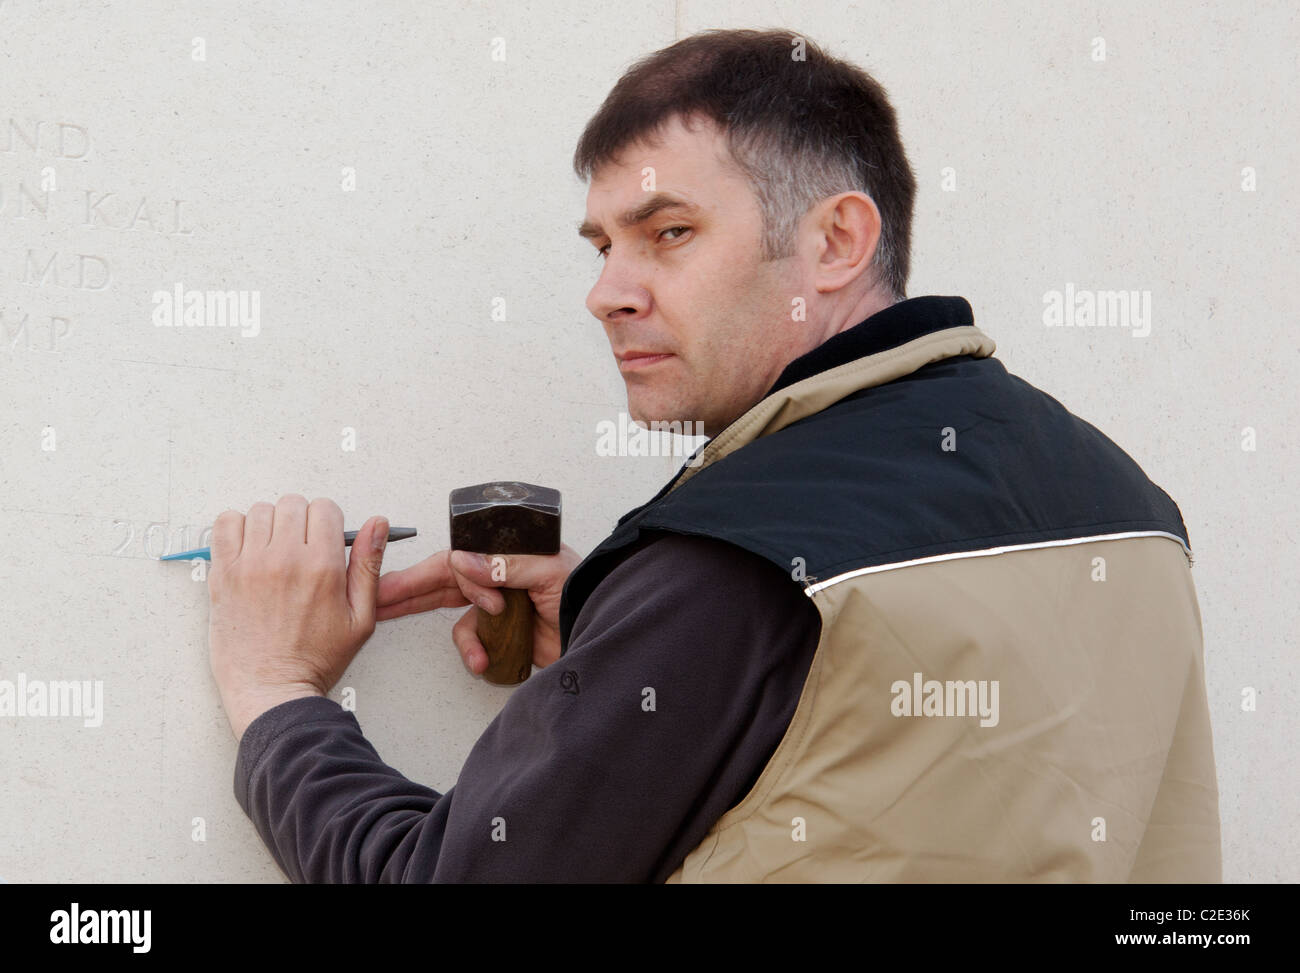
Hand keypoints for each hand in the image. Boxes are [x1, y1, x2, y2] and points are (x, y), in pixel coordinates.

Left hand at [207, 495, 388, 741]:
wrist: (271, 689)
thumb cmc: (313, 660)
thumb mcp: (361, 617)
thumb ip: (368, 565)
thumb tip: (376, 526)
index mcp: (321, 567)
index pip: (325, 508)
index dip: (328, 522)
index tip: (324, 540)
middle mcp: (284, 559)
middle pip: (292, 504)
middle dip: (301, 520)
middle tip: (301, 547)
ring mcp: (249, 565)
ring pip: (260, 510)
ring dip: (269, 524)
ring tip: (274, 551)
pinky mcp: (223, 574)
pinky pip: (224, 524)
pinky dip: (236, 528)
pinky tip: (248, 549)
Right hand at [376, 543, 582, 675]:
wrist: (600, 628)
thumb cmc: (584, 590)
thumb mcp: (550, 569)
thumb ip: (507, 566)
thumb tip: (465, 561)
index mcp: (504, 555)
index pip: (456, 561)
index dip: (425, 574)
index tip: (396, 587)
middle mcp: (497, 578)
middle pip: (443, 584)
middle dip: (410, 594)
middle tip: (378, 601)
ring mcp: (497, 607)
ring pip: (458, 618)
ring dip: (465, 637)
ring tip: (480, 649)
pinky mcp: (502, 634)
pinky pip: (475, 642)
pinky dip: (476, 652)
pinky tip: (484, 660)